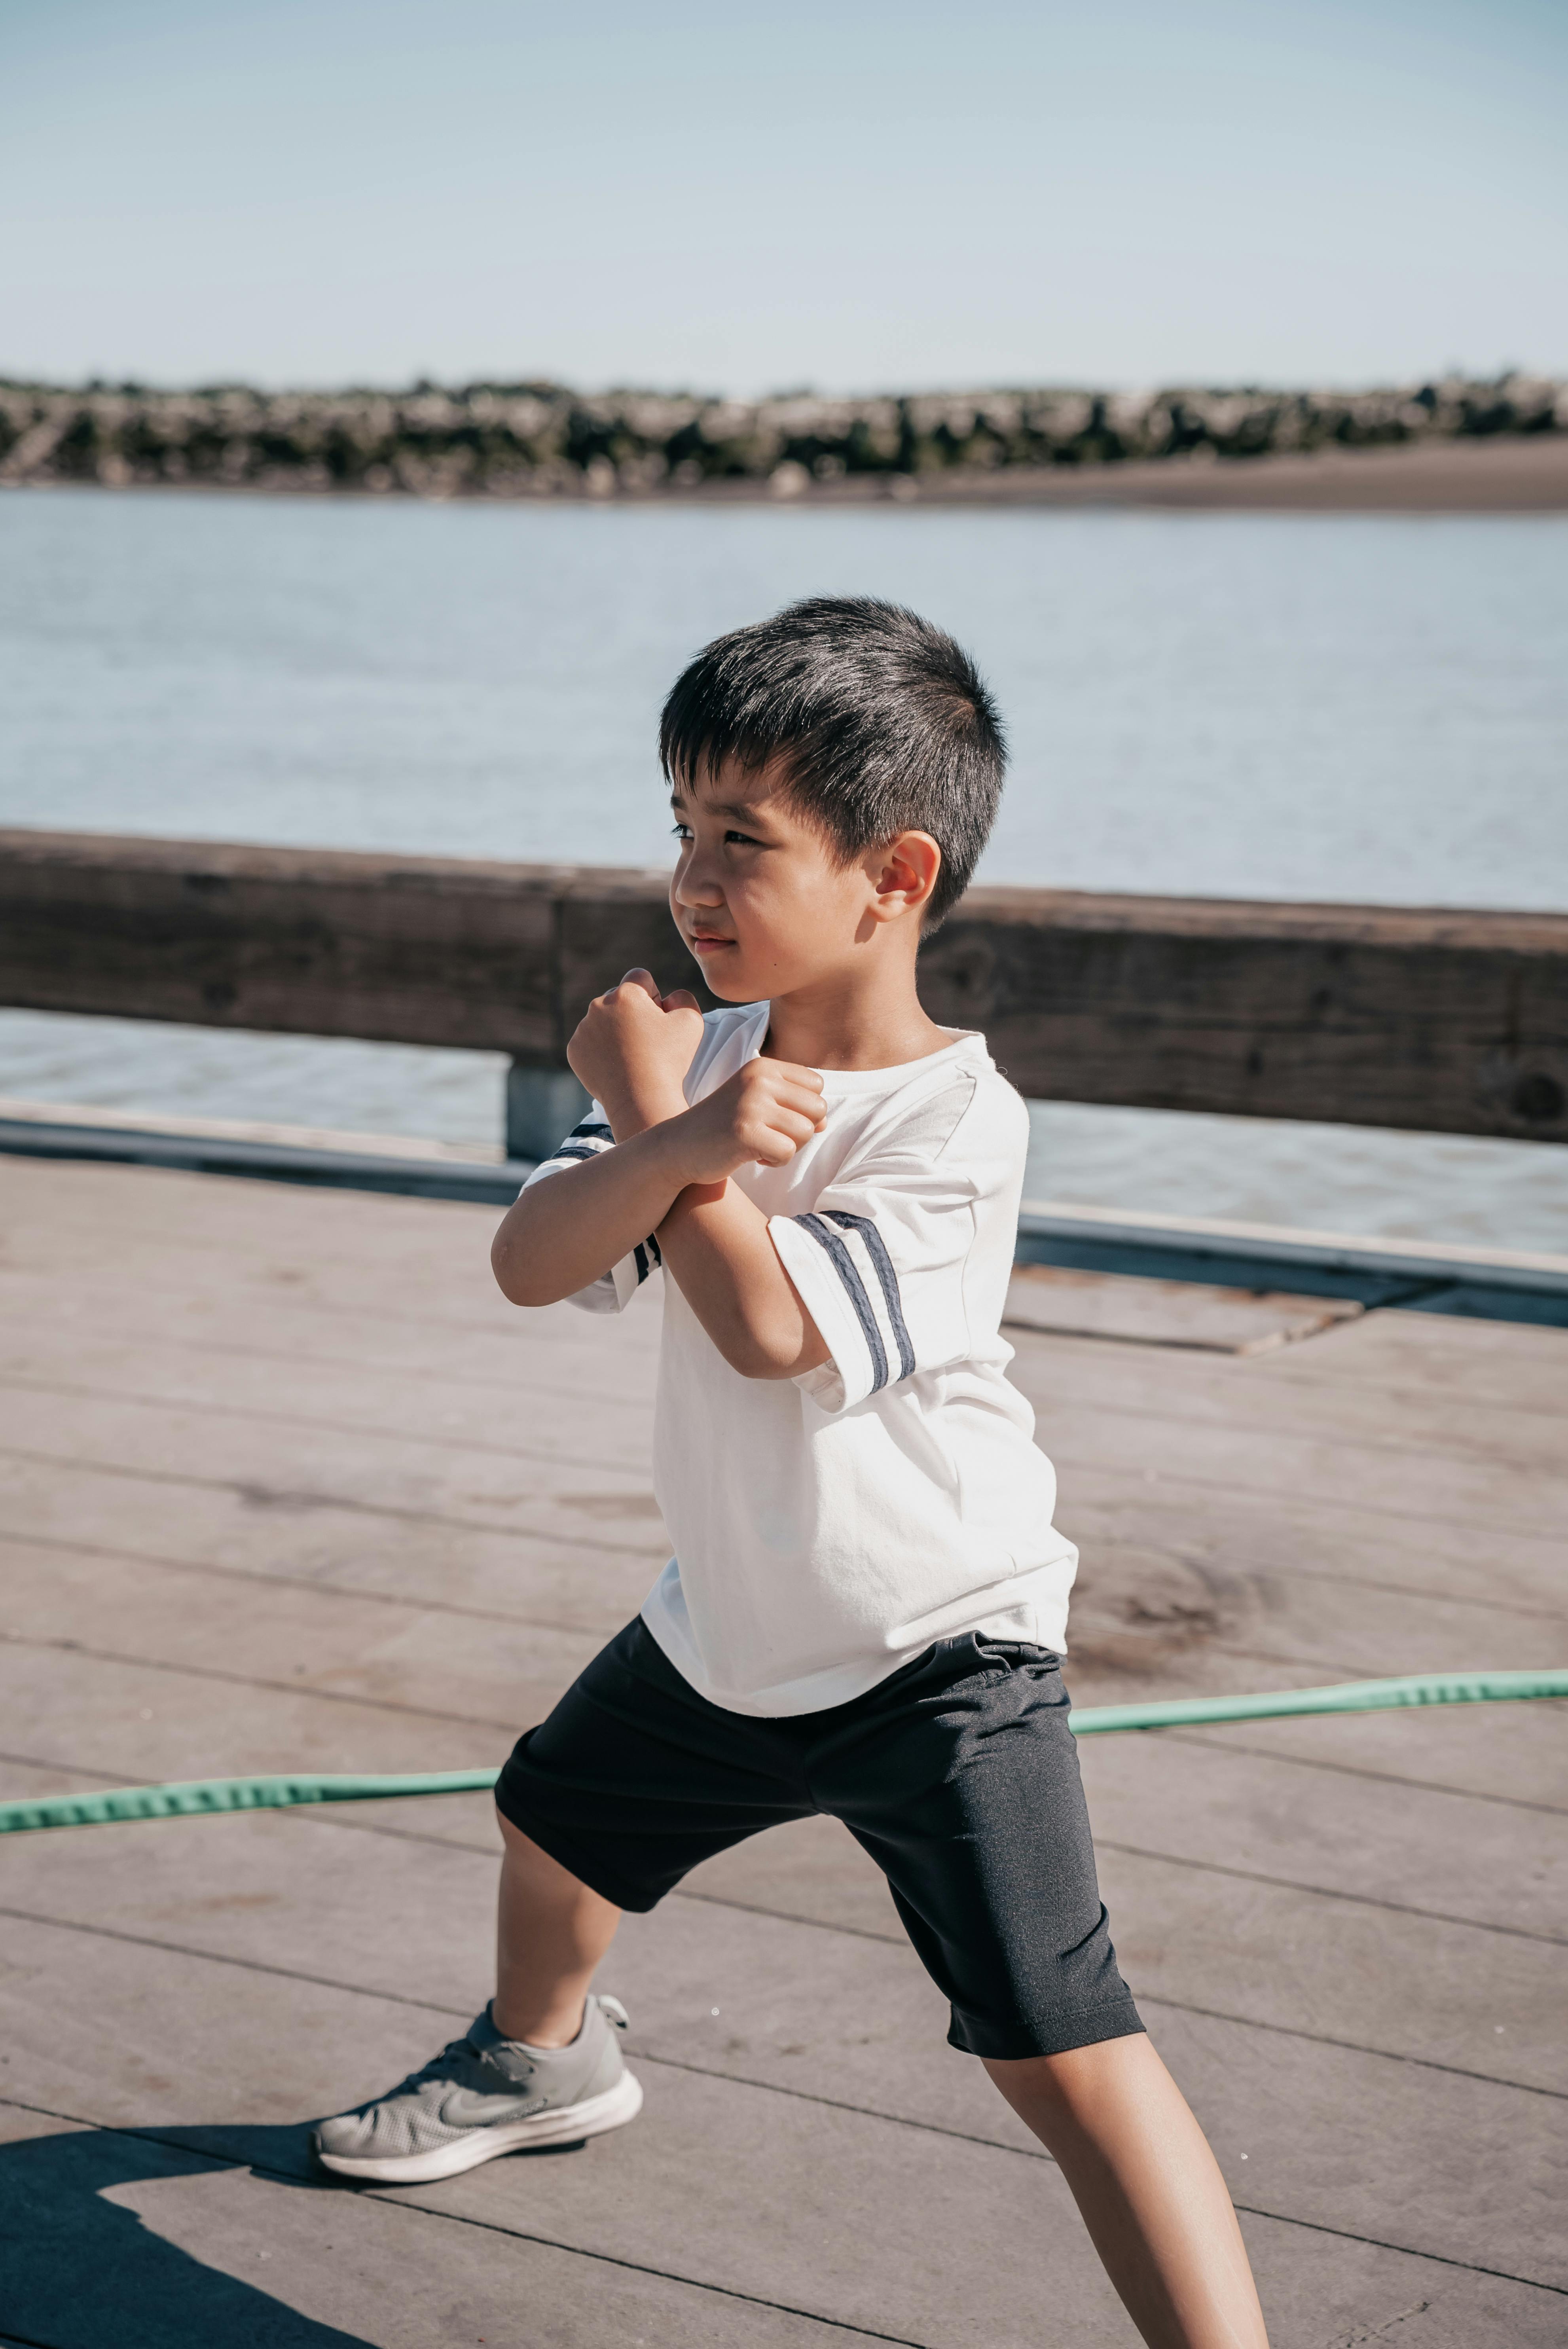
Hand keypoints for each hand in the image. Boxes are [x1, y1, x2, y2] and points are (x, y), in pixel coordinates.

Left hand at [567, 970, 705, 1136]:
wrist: (641, 1100)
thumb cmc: (669, 1060)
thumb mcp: (691, 1020)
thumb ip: (682, 996)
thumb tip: (667, 997)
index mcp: (626, 993)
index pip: (640, 978)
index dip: (654, 996)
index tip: (658, 1018)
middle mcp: (598, 1005)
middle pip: (618, 998)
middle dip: (631, 1011)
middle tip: (646, 1040)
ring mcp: (583, 1029)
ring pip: (602, 1020)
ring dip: (615, 1030)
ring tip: (632, 1055)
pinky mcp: (575, 1050)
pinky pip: (589, 1041)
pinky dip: (601, 1049)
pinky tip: (617, 1065)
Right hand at [664, 1057, 825, 1186]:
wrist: (677, 1147)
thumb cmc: (723, 1126)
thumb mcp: (757, 1103)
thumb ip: (793, 1105)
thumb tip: (824, 1122)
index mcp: (763, 1066)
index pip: (817, 1084)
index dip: (803, 1109)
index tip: (775, 1118)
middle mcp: (759, 1079)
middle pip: (818, 1108)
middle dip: (800, 1130)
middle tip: (769, 1135)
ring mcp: (751, 1105)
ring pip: (806, 1132)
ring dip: (787, 1147)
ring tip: (760, 1145)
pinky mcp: (745, 1133)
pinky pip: (787, 1152)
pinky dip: (775, 1162)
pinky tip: (752, 1157)